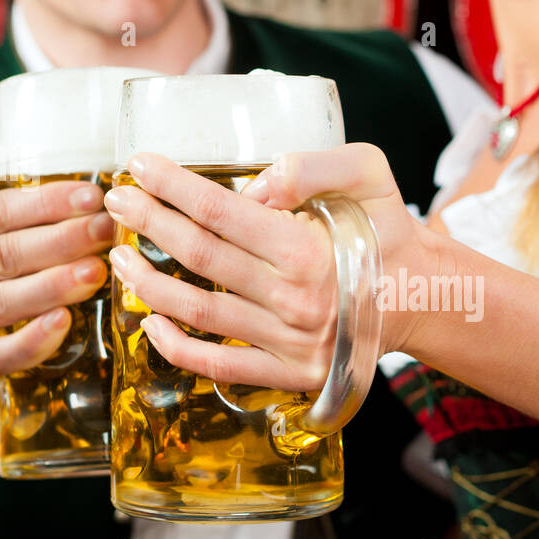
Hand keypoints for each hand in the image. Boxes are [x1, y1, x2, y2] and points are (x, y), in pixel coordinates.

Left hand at [102, 144, 434, 390]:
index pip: (220, 212)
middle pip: (199, 257)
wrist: (421, 296)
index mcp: (308, 247)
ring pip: (197, 311)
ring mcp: (289, 342)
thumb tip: (254, 187)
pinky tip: (150, 322)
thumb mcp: (369, 172)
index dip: (172, 186)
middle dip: (148, 223)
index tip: (140, 165)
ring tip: (119, 256)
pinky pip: (218, 366)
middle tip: (117, 199)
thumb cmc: (387, 229)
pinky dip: (175, 348)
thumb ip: (313, 164)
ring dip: (148, 282)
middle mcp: (295, 298)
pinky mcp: (289, 373)